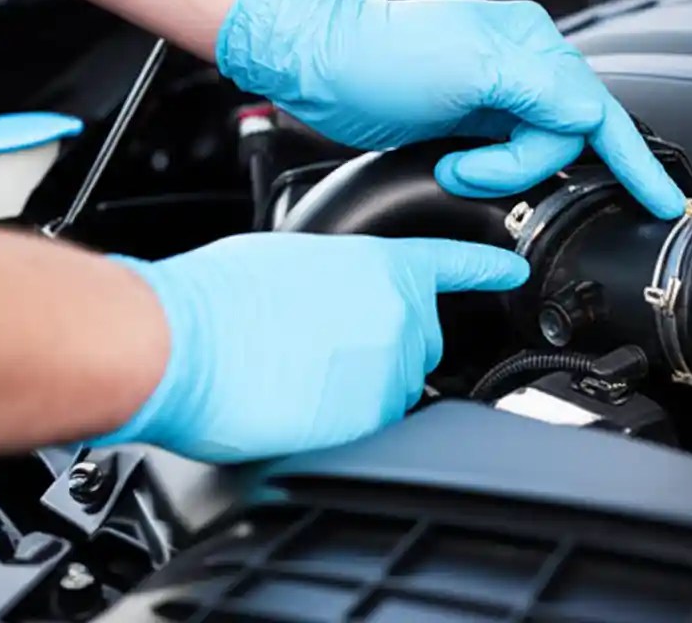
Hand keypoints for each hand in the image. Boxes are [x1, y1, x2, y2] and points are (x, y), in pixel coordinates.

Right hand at [91, 234, 527, 461]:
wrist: (177, 343)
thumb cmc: (214, 299)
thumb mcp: (289, 261)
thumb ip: (338, 280)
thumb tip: (338, 297)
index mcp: (382, 267)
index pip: (454, 265)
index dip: (489, 268)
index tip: (515, 271)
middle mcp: (400, 319)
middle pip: (422, 343)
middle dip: (388, 349)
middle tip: (326, 349)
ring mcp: (389, 375)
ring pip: (396, 391)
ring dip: (362, 389)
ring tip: (301, 377)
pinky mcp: (366, 424)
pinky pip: (371, 428)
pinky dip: (342, 423)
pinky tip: (299, 405)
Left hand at [216, 0, 684, 219]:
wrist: (323, 67)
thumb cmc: (383, 57)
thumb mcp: (472, 68)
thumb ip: (543, 93)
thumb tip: (591, 117)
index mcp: (535, 46)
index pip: (599, 110)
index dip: (633, 160)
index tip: (659, 198)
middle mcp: (525, 68)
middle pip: (567, 140)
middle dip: (523, 167)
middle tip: (471, 169)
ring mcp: (500, 97)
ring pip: (538, 156)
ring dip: (497, 173)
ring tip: (453, 164)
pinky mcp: (476, 122)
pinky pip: (511, 159)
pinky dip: (492, 175)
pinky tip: (461, 166)